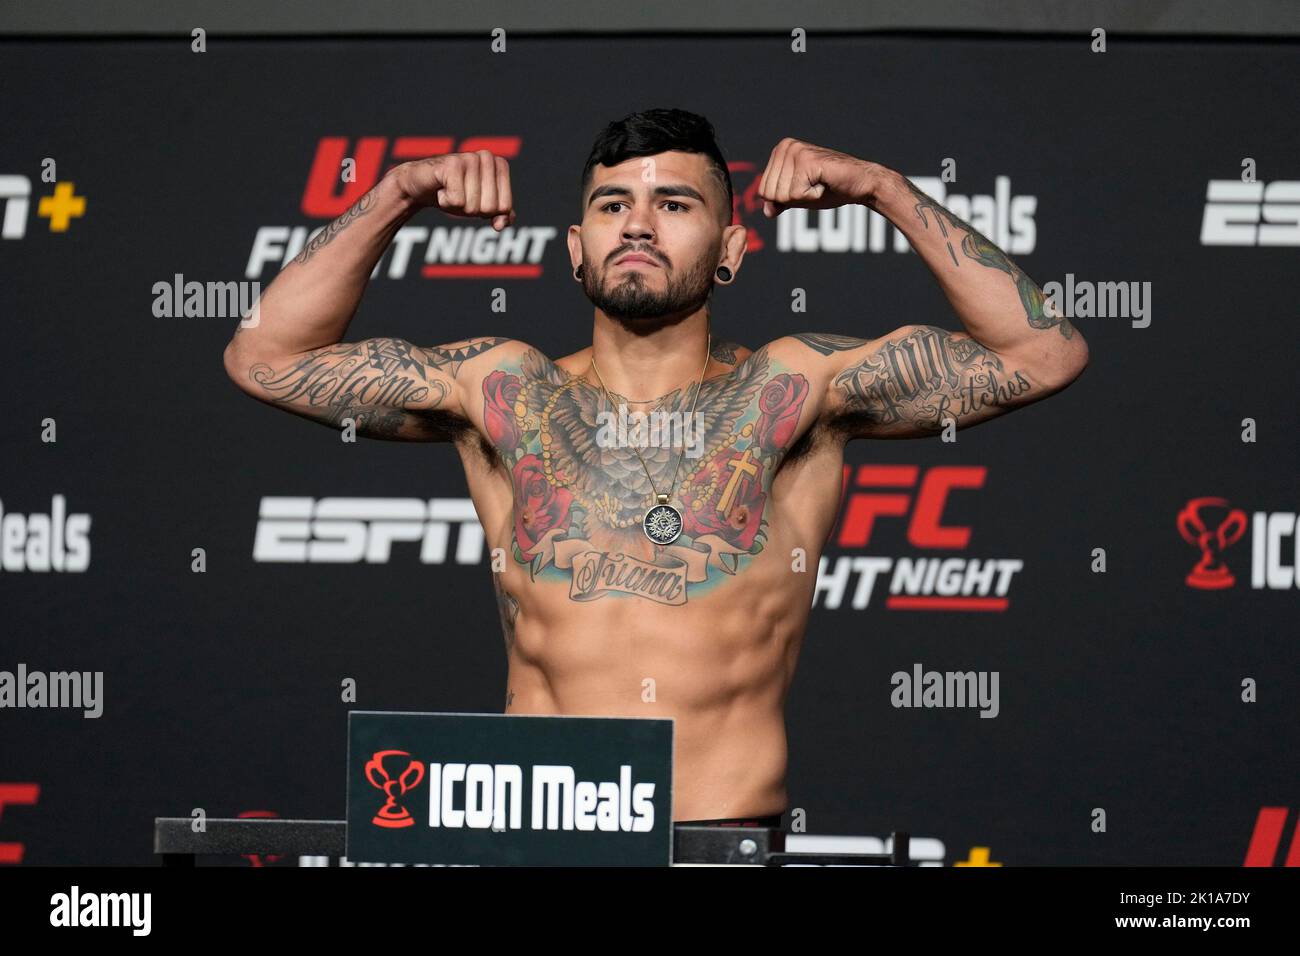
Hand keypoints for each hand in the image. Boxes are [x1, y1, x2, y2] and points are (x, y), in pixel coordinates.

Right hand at [395, 150, 516, 229]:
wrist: (421, 186)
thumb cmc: (454, 193)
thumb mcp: (481, 206)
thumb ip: (500, 214)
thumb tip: (501, 225)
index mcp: (500, 165)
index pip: (505, 207)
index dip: (487, 212)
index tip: (473, 198)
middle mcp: (487, 157)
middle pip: (490, 207)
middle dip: (471, 209)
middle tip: (458, 195)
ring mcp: (470, 158)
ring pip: (473, 206)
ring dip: (457, 206)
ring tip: (448, 190)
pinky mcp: (452, 164)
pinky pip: (458, 201)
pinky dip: (446, 202)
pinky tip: (440, 189)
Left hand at [757, 138, 877, 216]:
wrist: (861, 184)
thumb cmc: (831, 189)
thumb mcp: (799, 197)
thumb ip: (780, 202)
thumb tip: (767, 211)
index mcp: (779, 151)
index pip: (763, 191)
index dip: (785, 200)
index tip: (806, 187)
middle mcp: (785, 147)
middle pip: (770, 193)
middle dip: (793, 199)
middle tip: (814, 186)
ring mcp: (796, 151)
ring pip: (782, 195)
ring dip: (803, 198)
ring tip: (819, 184)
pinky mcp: (808, 160)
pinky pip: (796, 194)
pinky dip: (812, 197)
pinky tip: (824, 183)